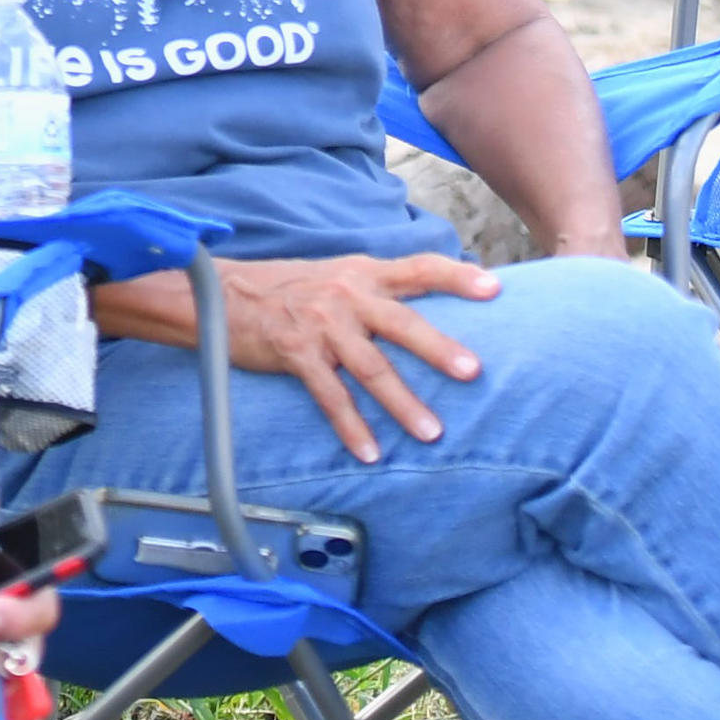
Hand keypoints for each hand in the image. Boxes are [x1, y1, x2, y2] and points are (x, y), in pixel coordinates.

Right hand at [218, 252, 502, 463]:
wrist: (225, 295)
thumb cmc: (291, 289)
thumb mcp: (338, 276)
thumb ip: (379, 288)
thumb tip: (428, 304)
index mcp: (363, 273)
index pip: (419, 268)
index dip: (457, 276)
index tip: (494, 288)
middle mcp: (347, 296)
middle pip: (402, 323)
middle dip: (438, 348)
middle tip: (474, 371)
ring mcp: (322, 326)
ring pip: (371, 368)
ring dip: (403, 403)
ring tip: (432, 432)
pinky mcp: (298, 354)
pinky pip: (331, 396)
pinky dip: (352, 426)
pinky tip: (370, 452)